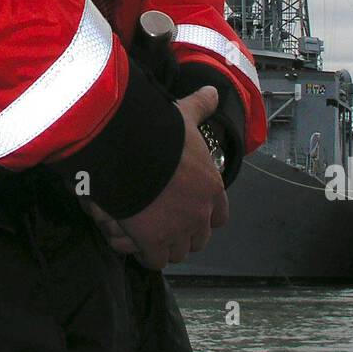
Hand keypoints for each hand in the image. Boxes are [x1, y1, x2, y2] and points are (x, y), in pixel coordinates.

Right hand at [78, 85, 228, 268]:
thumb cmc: (161, 133)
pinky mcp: (153, 242)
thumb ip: (201, 106)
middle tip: (166, 225)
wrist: (134, 151)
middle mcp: (199, 213)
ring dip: (165, 246)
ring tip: (148, 235)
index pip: (219, 216)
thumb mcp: (185, 116)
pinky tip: (134, 243)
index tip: (191, 210)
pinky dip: (145, 254)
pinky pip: (154, 260)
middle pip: (199, 239)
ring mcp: (178, 230)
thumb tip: (214, 91)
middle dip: (185, 235)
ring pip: (178, 252)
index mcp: (211, 188)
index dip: (205, 215)